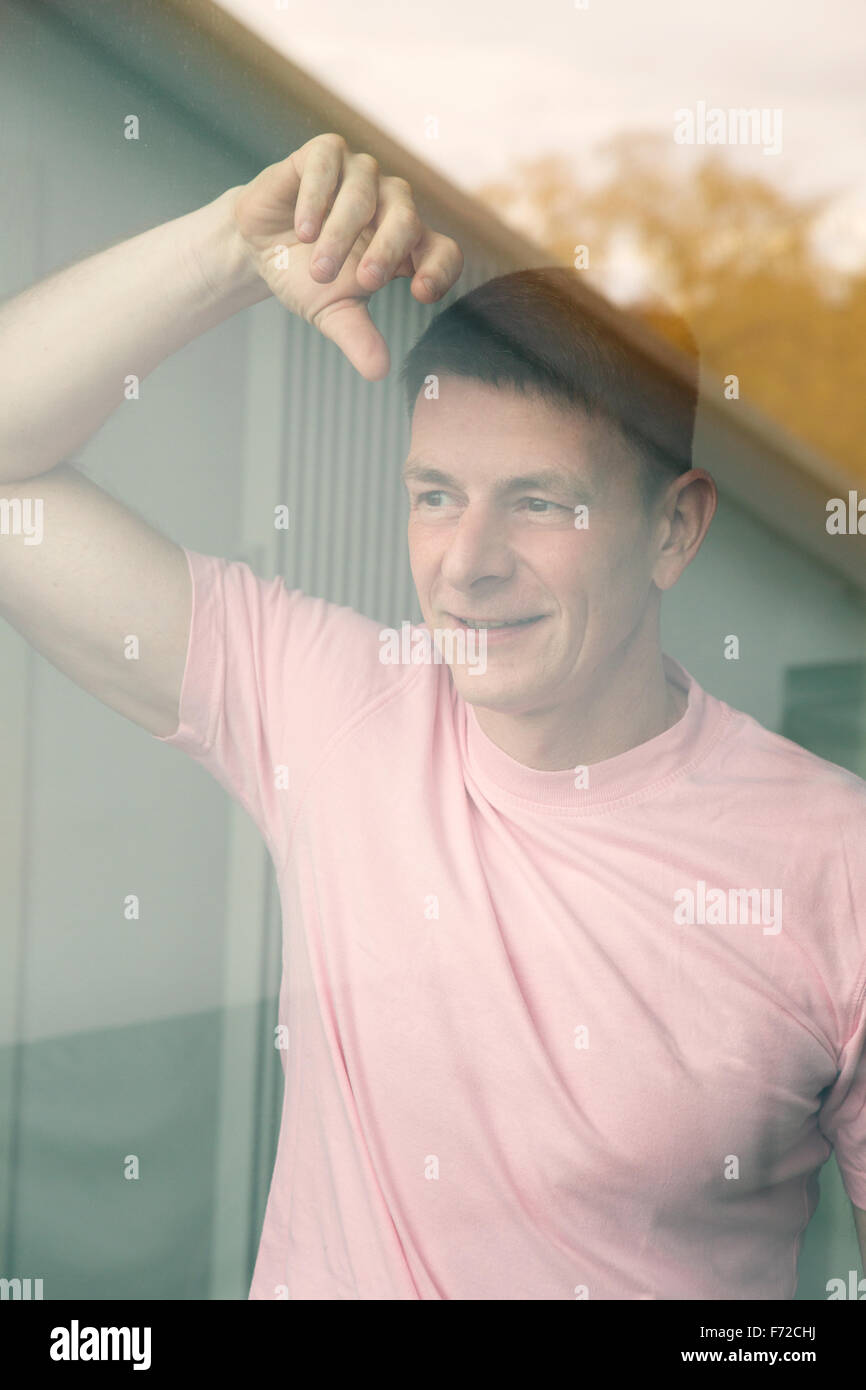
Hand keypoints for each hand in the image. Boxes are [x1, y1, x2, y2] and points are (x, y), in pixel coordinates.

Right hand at [231, 133, 463, 379]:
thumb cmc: (306, 277)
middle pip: (407, 219)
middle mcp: (391, 204)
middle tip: (363, 282)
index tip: (420, 293)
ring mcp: (359, 174)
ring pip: (366, 192)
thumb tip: (379, 373)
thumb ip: (359, 338)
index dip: (440, 269)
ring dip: (343, 232)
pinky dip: (318, 197)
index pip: (443, 251)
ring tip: (318, 268)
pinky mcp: (324, 154)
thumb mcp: (333, 313)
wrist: (257, 248)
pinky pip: (329, 162)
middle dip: (387, 251)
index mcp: (406, 243)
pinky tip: (303, 229)